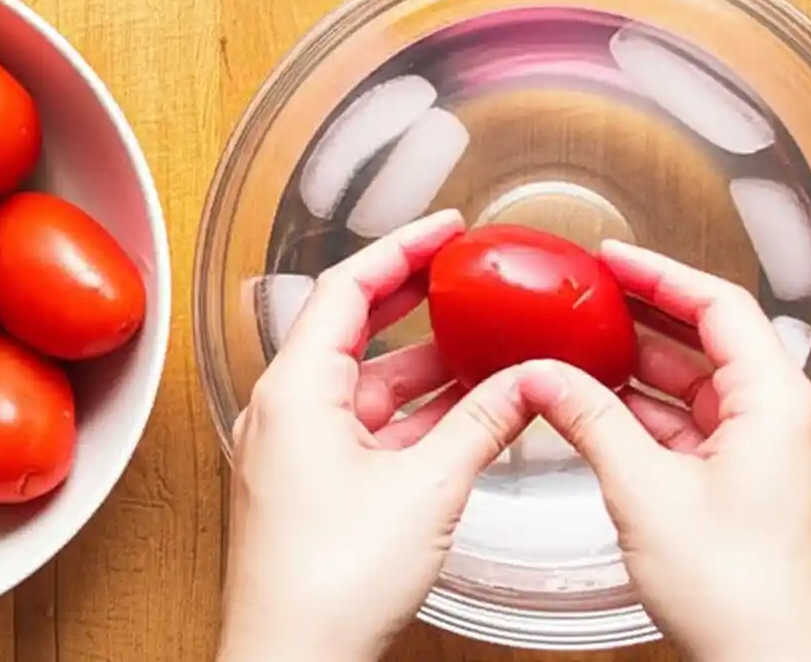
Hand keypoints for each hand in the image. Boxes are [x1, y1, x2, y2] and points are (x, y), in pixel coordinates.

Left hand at [218, 211, 534, 661]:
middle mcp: (284, 409)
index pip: (346, 286)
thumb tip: (526, 383)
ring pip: (362, 384)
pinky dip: (409, 414)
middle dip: (409, 296)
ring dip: (418, 364)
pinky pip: (363, 428)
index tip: (445, 228)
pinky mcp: (309, 486)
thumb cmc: (330, 581)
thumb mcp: (427, 489)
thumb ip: (482, 425)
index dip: (400, 248)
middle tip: (460, 270)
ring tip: (477, 340)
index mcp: (295, 389)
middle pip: (350, 327)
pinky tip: (458, 412)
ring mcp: (294, 449)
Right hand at [519, 241, 810, 661]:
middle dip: (647, 318)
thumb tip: (544, 375)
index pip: (721, 306)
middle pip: (714, 343)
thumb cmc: (739, 595)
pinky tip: (608, 411)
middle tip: (593, 296)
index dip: (660, 273)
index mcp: (779, 407)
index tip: (613, 258)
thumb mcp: (644, 492)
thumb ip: (589, 420)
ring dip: (646, 370)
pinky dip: (657, 415)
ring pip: (705, 388)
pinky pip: (706, 429)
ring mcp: (778, 456)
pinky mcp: (761, 487)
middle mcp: (790, 423)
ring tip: (587, 349)